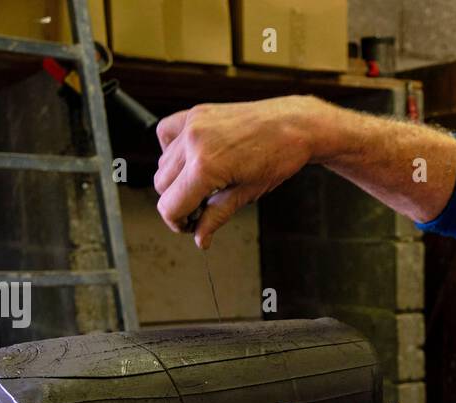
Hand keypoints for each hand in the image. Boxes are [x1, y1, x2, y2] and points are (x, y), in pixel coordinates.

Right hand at [154, 96, 324, 248]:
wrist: (294, 125)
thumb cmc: (278, 157)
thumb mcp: (246, 194)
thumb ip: (216, 216)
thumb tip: (200, 238)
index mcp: (205, 166)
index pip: (169, 206)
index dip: (177, 222)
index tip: (189, 226)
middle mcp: (193, 142)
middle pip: (162, 186)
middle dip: (178, 202)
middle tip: (202, 208)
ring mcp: (192, 124)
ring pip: (163, 164)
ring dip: (177, 179)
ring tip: (204, 183)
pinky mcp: (195, 112)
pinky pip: (165, 134)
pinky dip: (172, 150)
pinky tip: (192, 159)